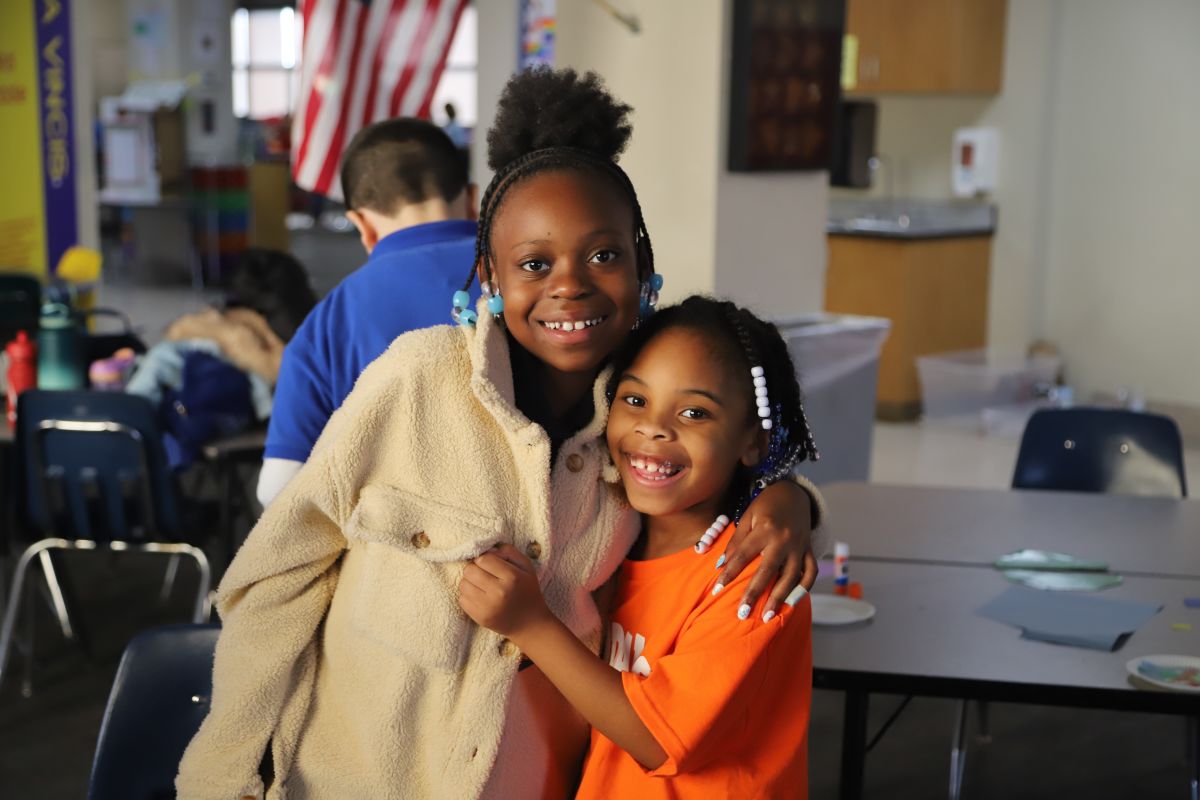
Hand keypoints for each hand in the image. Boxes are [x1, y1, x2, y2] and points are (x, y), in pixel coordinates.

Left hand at [458, 544, 552, 638]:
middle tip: (483, 574)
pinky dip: (468, 596)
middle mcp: (499, 592)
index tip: (489, 564)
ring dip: (470, 582)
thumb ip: (509, 552)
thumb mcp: (526, 567)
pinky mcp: (480, 618)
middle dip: (474, 569)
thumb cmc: (528, 591)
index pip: (483, 559)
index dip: (484, 559)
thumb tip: (489, 549)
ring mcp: (488, 607)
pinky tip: (479, 597)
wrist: (530, 624)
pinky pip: (462, 599)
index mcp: (512, 577)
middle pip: (469, 570)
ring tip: (481, 586)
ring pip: (463, 584)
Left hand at [714, 481, 817, 620]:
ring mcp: (799, 546)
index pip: (743, 556)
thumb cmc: (765, 506)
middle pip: (767, 571)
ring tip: (767, 616)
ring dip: (779, 598)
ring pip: (791, 576)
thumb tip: (721, 565)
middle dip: (754, 594)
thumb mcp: (746, 517)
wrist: (793, 493)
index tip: (717, 591)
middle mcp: (783, 539)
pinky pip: (810, 572)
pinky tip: (792, 602)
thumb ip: (735, 541)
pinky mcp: (809, 550)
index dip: (729, 573)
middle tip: (742, 614)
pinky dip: (804, 588)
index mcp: (764, 529)